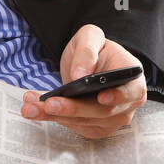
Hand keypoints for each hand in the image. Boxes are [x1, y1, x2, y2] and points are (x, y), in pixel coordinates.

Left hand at [21, 24, 146, 139]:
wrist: (88, 64)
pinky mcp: (95, 127)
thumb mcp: (90, 37)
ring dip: (56, 116)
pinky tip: (36, 109)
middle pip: (102, 111)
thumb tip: (80, 74)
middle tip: (50, 103)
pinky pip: (75, 126)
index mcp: (132, 78)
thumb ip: (86, 51)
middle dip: (73, 109)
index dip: (117, 96)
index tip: (101, 97)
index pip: (131, 91)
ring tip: (31, 106)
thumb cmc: (95, 50)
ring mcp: (112, 118)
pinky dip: (53, 119)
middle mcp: (126, 102)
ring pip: (84, 122)